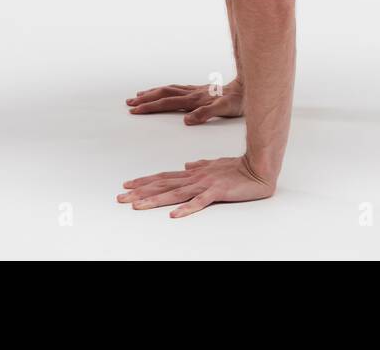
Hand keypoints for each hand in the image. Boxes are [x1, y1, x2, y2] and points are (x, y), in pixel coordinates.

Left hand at [117, 156, 275, 217]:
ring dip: (154, 200)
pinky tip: (174, 215)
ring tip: (137, 206)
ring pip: (175, 194)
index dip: (145, 181)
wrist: (258, 167)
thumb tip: (186, 165)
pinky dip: (186, 208)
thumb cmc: (237, 167)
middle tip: (121, 197)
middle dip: (140, 192)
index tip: (127, 184)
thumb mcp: (214, 164)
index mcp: (193, 173)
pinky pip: (199, 202)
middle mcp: (194, 177)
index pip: (164, 177)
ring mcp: (205, 184)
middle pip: (163, 185)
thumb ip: (199, 165)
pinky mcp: (217, 192)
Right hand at [125, 80, 243, 124]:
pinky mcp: (200, 91)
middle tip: (130, 103)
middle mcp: (192, 93)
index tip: (135, 109)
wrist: (248, 88)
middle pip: (163, 94)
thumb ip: (205, 114)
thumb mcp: (223, 110)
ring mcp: (195, 91)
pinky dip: (165, 90)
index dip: (150, 106)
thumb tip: (187, 120)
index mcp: (194, 99)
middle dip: (146, 99)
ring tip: (139, 95)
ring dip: (153, 93)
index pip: (167, 102)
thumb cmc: (237, 101)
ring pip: (168, 89)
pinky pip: (177, 89)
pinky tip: (164, 92)